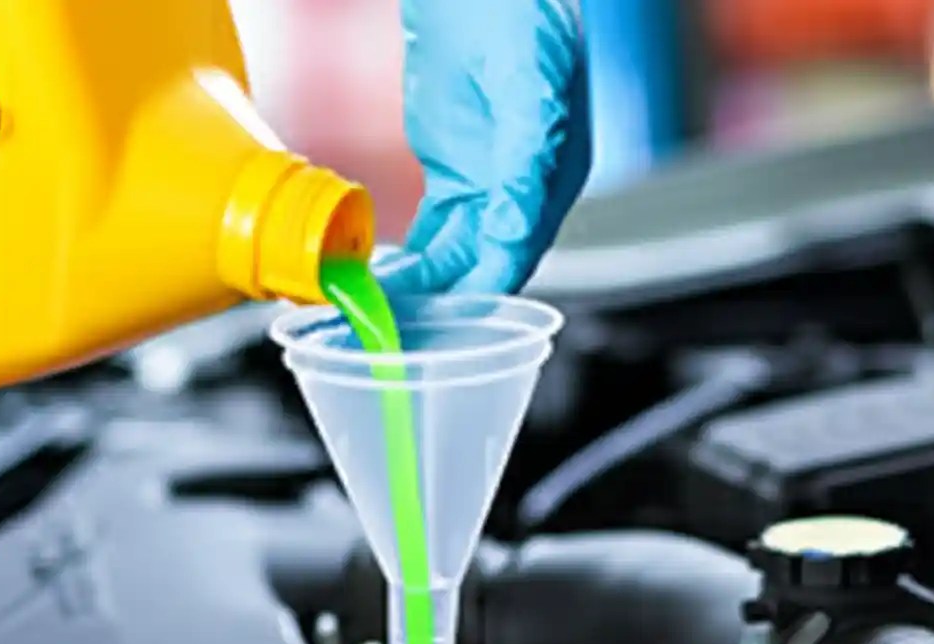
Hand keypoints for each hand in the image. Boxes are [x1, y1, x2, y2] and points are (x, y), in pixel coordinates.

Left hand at [377, 0, 591, 295]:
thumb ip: (523, 162)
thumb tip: (514, 228)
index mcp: (552, 177)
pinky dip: (413, 257)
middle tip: (396, 323)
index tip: (436, 319)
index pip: (516, 255)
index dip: (478, 293)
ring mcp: (487, 181)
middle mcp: (524, 189)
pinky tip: (387, 274)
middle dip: (443, 299)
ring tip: (381, 307)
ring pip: (456, 255)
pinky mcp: (455, 170)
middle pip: (483, 266)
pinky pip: (436, 231)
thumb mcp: (526, 85)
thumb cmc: (518, 12)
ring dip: (423, 284)